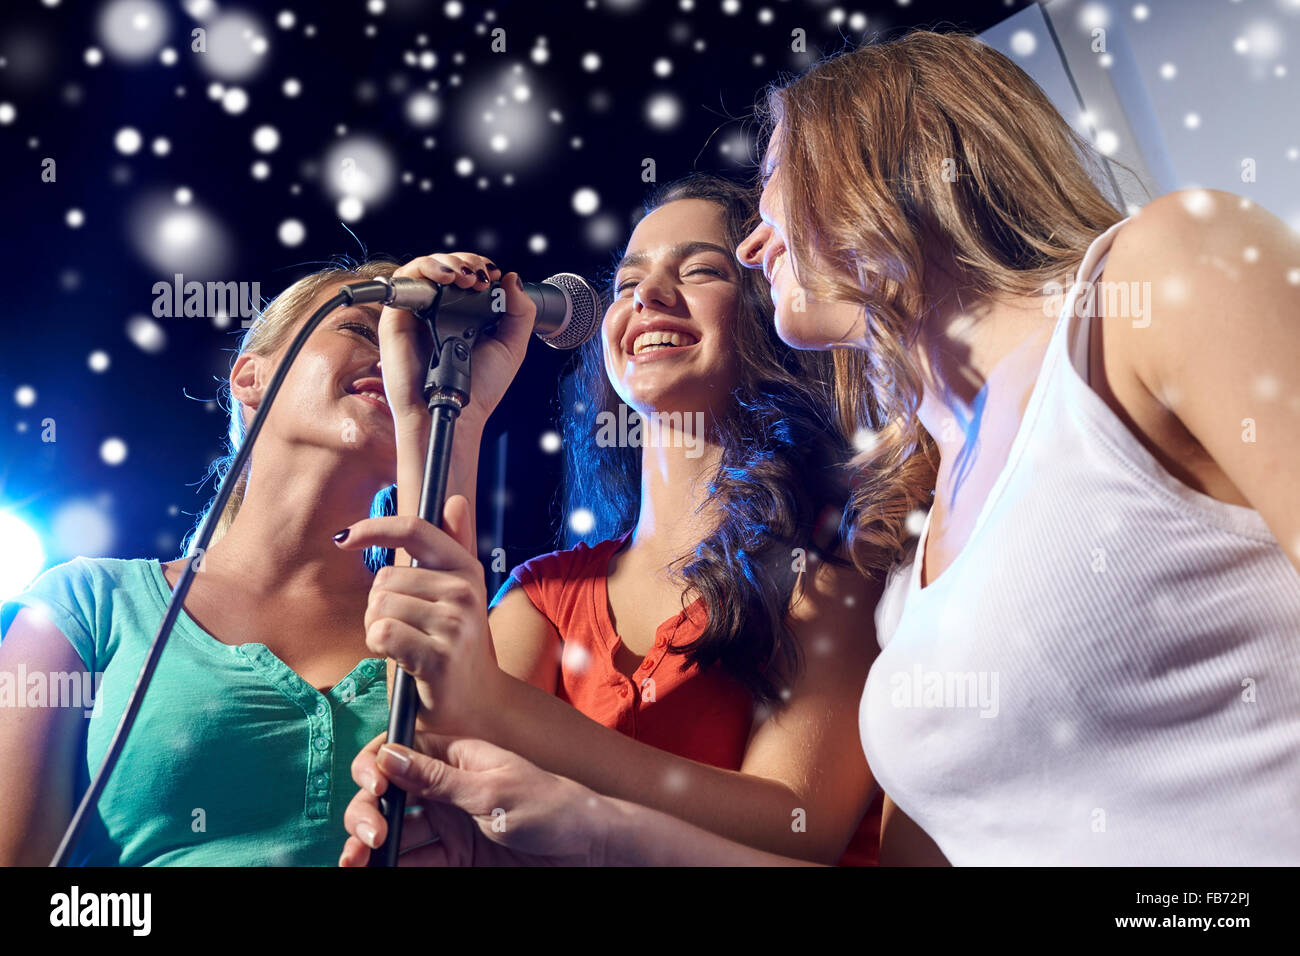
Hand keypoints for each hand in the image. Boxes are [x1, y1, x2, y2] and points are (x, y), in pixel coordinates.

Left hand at [334, 494, 500, 736]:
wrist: (478, 703)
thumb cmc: (456, 646)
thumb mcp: (459, 594)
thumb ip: (456, 546)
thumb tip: (457, 500)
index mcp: (466, 569)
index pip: (415, 530)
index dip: (374, 527)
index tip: (342, 539)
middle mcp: (464, 591)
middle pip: (384, 578)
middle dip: (377, 605)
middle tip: (402, 629)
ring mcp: (454, 623)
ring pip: (379, 606)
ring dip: (376, 629)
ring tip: (403, 646)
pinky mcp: (439, 656)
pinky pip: (382, 633)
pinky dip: (379, 646)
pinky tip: (400, 660)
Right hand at [339, 732, 609, 866]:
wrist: (586, 850)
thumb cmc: (550, 806)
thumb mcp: (492, 789)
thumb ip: (437, 779)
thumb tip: (388, 755)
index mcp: (454, 758)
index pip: (399, 754)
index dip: (375, 768)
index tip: (372, 788)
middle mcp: (443, 791)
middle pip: (388, 798)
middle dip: (366, 814)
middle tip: (369, 838)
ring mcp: (446, 827)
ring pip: (394, 835)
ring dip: (369, 847)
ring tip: (355, 863)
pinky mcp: (453, 859)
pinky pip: (413, 862)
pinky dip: (392, 867)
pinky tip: (375, 870)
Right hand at [376, 252, 536, 434]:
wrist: (454, 412)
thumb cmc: (478, 389)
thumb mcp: (511, 347)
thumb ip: (519, 313)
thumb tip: (513, 279)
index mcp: (463, 316)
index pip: (467, 276)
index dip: (481, 268)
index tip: (495, 276)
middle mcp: (439, 312)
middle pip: (446, 267)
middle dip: (467, 262)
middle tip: (482, 278)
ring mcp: (417, 313)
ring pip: (425, 268)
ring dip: (448, 262)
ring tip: (466, 276)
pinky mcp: (397, 318)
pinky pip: (404, 280)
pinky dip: (425, 268)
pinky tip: (447, 278)